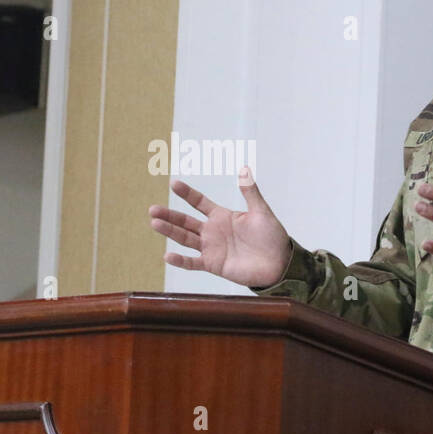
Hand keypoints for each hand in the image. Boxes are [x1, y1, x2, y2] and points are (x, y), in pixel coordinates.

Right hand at [148, 167, 292, 286]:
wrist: (279, 263)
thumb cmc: (272, 237)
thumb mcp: (261, 211)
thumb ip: (250, 192)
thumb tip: (244, 168)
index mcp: (222, 216)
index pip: (199, 202)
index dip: (187, 193)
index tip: (173, 183)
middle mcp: (212, 231)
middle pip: (185, 221)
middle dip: (169, 214)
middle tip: (152, 209)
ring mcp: (211, 248)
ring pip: (184, 238)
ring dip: (169, 231)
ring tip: (154, 223)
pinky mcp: (213, 264)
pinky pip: (193, 262)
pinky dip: (180, 260)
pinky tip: (167, 255)